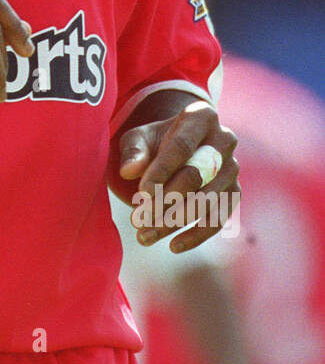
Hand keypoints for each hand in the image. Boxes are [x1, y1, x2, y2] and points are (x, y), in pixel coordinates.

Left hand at [113, 99, 239, 252]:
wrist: (177, 147)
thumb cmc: (154, 141)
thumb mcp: (138, 138)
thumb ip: (133, 151)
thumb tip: (129, 171)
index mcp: (201, 116)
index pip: (181, 146)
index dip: (162, 170)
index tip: (142, 193)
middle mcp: (224, 140)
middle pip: (196, 175)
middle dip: (165, 200)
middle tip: (137, 219)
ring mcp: (232, 167)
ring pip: (206, 200)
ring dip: (174, 222)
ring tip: (145, 236)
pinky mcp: (233, 192)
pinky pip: (219, 217)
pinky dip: (196, 234)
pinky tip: (173, 246)